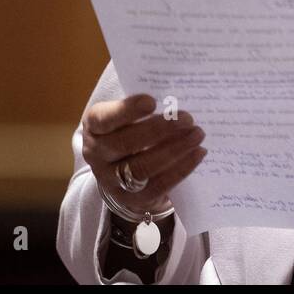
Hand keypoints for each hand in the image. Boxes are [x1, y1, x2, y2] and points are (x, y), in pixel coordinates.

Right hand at [81, 94, 206, 214]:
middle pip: (126, 143)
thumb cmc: (130, 131)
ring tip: (198, 134)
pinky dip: (181, 169)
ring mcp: (111, 180)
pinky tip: (198, 153)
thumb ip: (145, 106)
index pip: (104, 118)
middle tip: (187, 118)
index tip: (152, 101)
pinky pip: (158, 185)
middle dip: (159, 129)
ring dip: (175, 149)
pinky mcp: (132, 199)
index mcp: (94, 127)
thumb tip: (178, 95)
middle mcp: (96, 154)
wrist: (120, 174)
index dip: (127, 110)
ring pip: (142, 167)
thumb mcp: (128, 116)